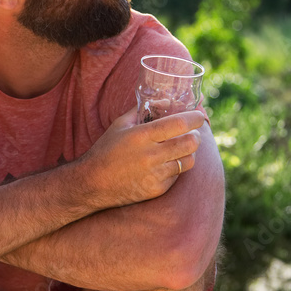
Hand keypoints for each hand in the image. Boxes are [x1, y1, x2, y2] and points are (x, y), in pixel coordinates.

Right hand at [78, 107, 204, 209]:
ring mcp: (155, 174)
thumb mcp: (120, 125)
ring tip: (180, 149)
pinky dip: (176, 168)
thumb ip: (142, 110)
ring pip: (188, 161)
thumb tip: (164, 100)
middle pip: (190, 143)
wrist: (92, 183)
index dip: (195, 118)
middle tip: (193, 133)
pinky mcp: (157, 189)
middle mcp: (151, 155)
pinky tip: (165, 165)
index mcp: (142, 135)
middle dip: (196, 136)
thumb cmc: (106, 150)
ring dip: (188, 153)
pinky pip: (177, 176)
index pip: (179, 124)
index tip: (198, 116)